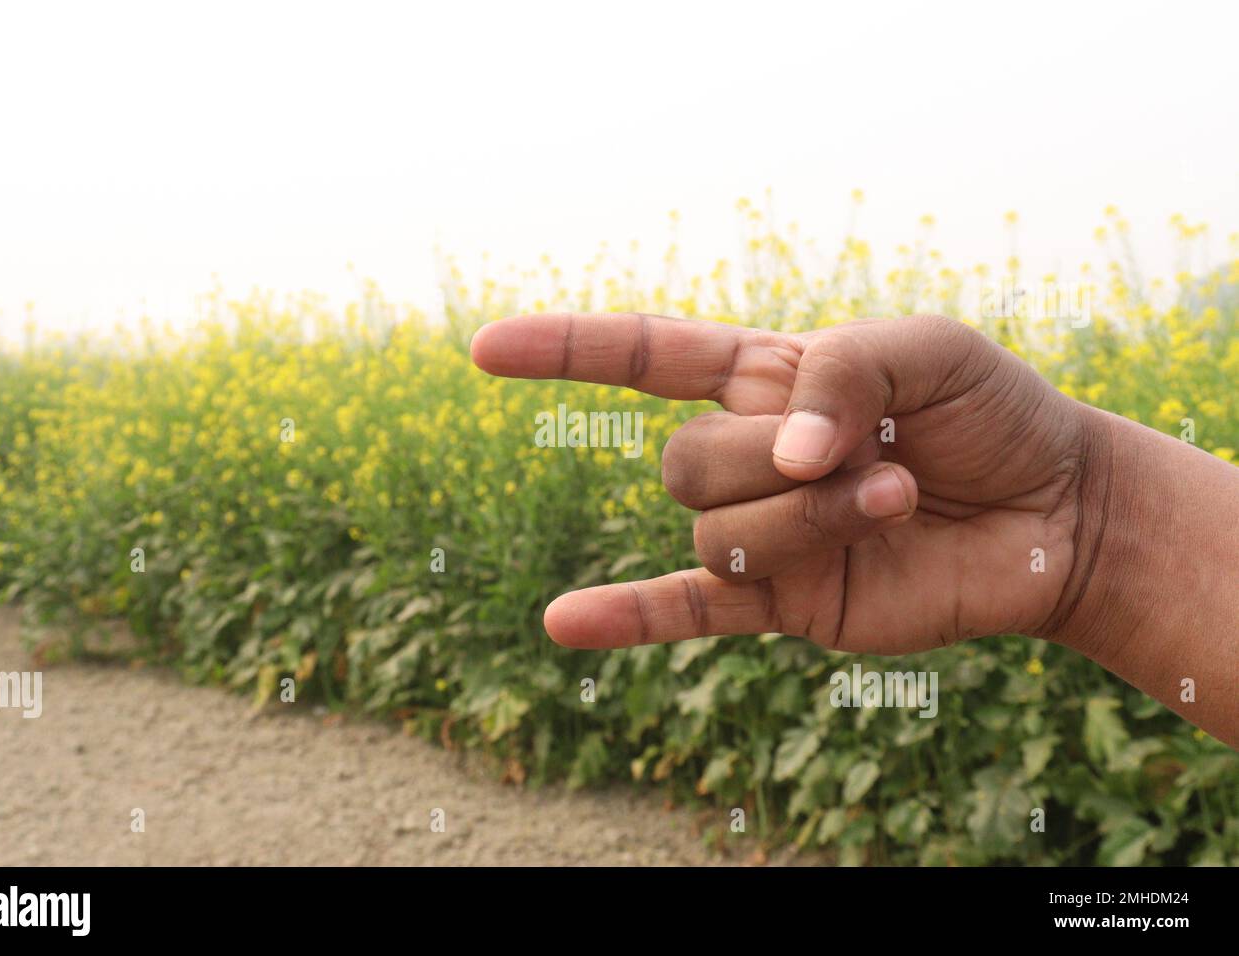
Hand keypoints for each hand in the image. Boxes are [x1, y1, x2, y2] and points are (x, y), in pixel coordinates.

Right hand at [471, 312, 1098, 653]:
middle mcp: (749, 455)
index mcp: (765, 381)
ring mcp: (762, 531)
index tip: (484, 350)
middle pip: (684, 463)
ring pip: (715, 529)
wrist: (1057, 514)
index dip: (566, 349)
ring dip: (808, 518)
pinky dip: (626, 618)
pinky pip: (688, 611)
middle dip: (775, 464)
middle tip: (881, 460)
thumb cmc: (992, 416)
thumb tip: (774, 457)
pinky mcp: (787, 600)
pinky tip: (561, 625)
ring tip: (895, 502)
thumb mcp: (926, 349)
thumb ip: (836, 373)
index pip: (644, 357)